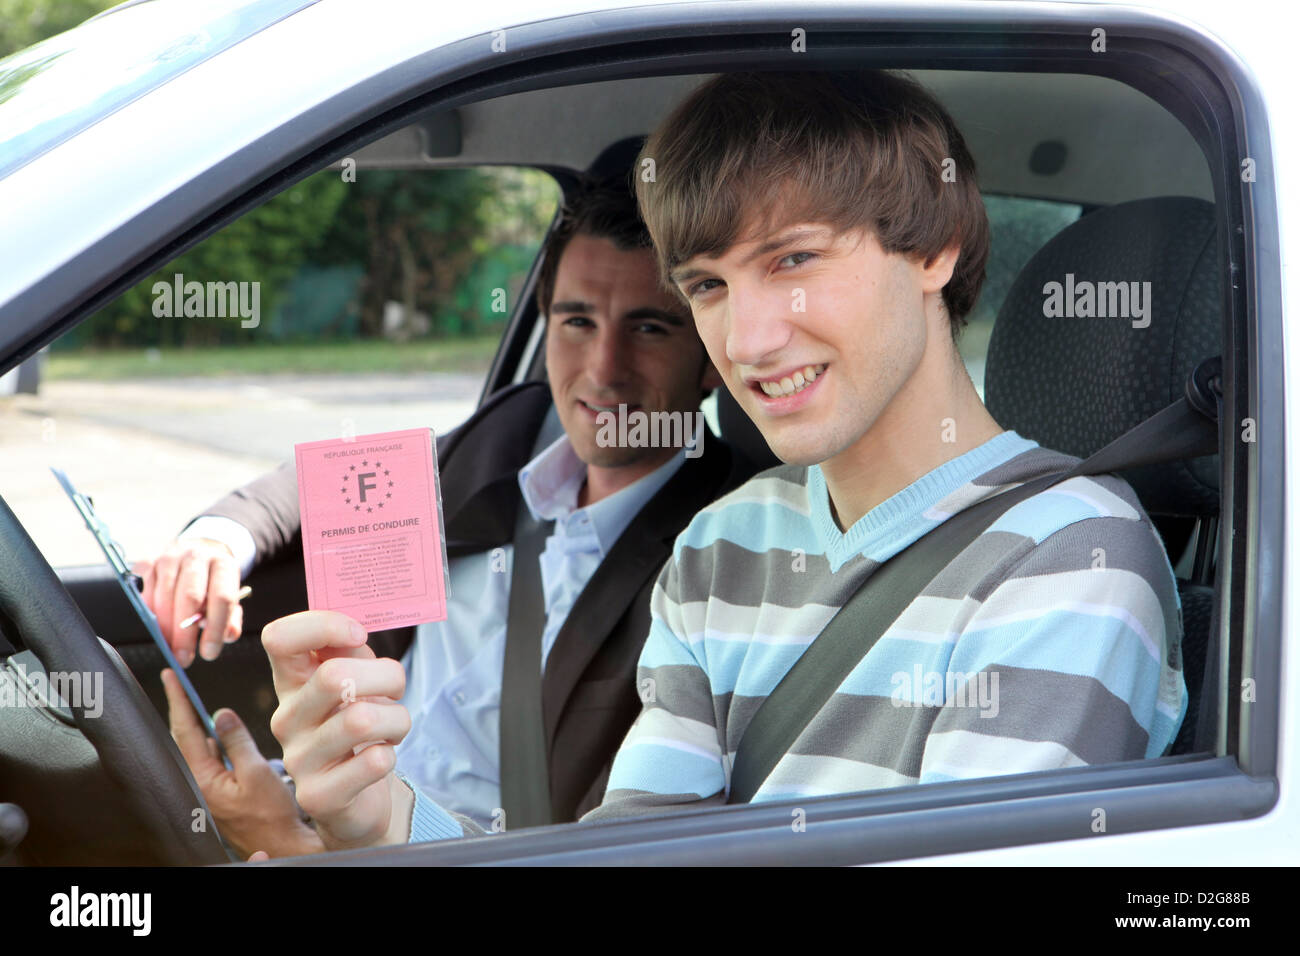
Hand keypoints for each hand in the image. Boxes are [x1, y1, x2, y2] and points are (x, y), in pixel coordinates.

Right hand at [135, 537, 242, 665]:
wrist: (199, 550)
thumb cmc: (214, 580)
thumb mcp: (230, 594)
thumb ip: (231, 617)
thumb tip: (228, 635)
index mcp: (223, 564)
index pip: (222, 598)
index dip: (215, 628)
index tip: (209, 653)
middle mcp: (196, 556)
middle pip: (189, 597)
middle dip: (184, 633)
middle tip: (183, 658)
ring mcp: (170, 557)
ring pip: (164, 596)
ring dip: (165, 627)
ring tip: (169, 646)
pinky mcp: (148, 561)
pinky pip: (145, 591)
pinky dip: (149, 612)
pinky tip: (156, 624)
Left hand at [162, 668, 323, 859]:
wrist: (279, 846)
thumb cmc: (272, 817)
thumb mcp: (257, 773)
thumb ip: (237, 742)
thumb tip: (222, 715)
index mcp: (203, 779)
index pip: (185, 731)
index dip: (178, 700)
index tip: (170, 677)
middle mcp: (198, 786)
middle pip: (185, 739)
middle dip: (182, 709)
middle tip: (179, 683)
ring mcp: (206, 791)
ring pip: (197, 750)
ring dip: (198, 726)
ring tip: (198, 703)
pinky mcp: (217, 795)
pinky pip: (209, 762)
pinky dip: (212, 743)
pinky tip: (220, 734)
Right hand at [262, 611, 411, 851]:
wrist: (358, 796)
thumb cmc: (358, 724)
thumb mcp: (356, 679)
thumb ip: (351, 651)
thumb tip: (354, 631)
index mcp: (291, 682)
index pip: (278, 638)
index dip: (324, 625)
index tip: (359, 635)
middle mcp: (286, 718)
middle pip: (334, 676)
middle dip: (386, 676)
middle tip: (394, 690)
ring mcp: (298, 759)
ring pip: (360, 719)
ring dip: (396, 719)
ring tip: (393, 727)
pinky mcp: (318, 796)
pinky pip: (372, 761)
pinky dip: (390, 755)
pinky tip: (380, 758)